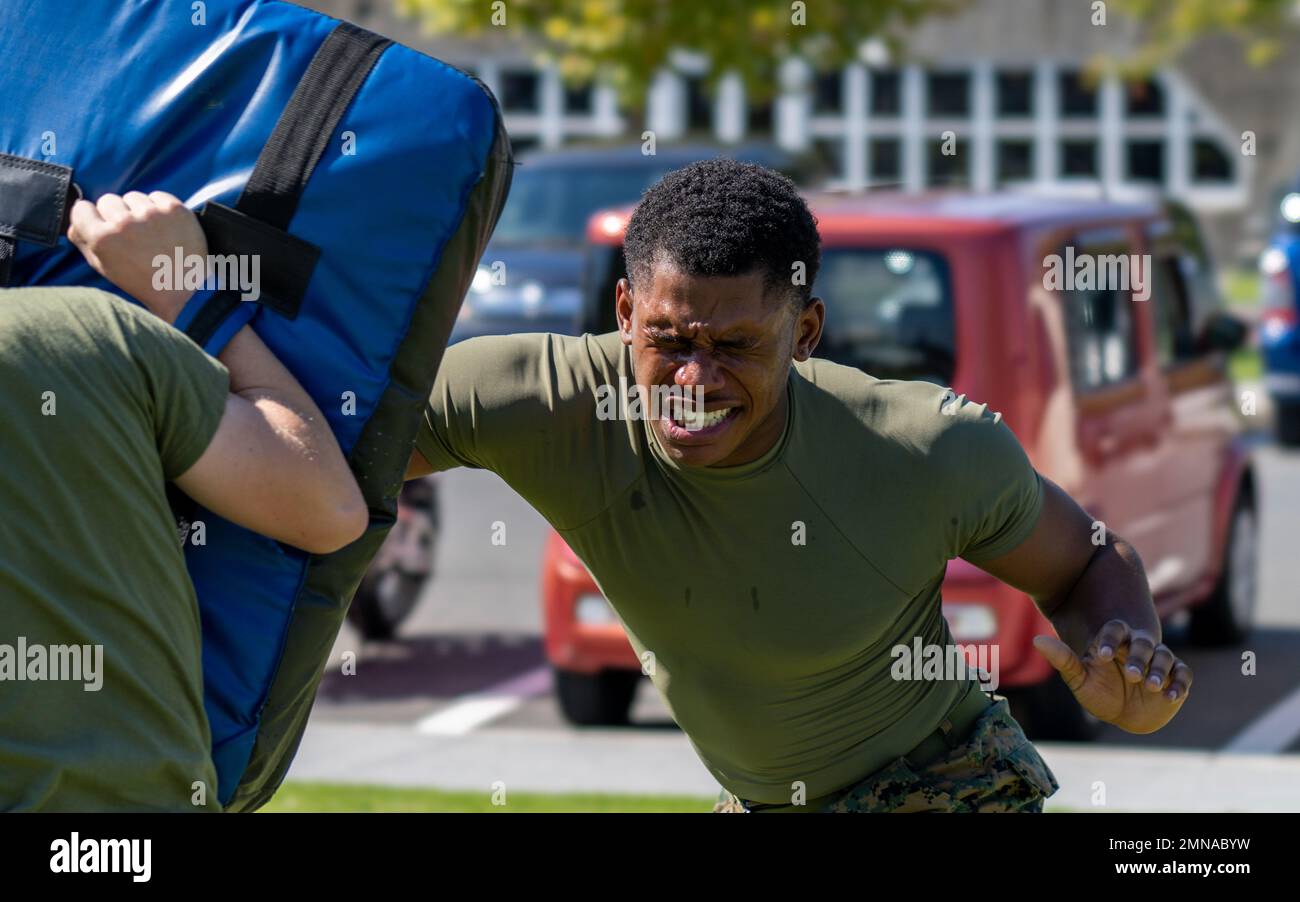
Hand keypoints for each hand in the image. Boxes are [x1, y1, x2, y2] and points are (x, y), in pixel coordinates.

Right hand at [67, 191, 205, 323]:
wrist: (184, 288)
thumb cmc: (142, 282)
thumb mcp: (105, 268)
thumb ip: (84, 241)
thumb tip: (76, 219)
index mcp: (102, 238)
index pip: (81, 208)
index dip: (91, 218)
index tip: (101, 226)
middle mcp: (124, 222)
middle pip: (107, 200)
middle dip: (115, 214)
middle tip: (131, 234)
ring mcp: (150, 213)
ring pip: (132, 197)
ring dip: (138, 210)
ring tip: (150, 232)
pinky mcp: (174, 208)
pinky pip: (156, 196)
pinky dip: (159, 208)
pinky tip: (165, 227)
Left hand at [1032, 620, 1191, 733]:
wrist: (1123, 715)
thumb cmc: (1098, 692)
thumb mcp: (1078, 678)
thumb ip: (1062, 658)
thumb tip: (1037, 640)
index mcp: (1115, 643)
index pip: (1115, 630)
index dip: (1109, 638)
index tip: (1099, 655)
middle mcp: (1139, 648)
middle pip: (1143, 643)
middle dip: (1139, 656)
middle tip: (1131, 674)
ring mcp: (1160, 662)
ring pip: (1165, 656)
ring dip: (1159, 670)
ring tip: (1150, 686)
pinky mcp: (1176, 678)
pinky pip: (1183, 675)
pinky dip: (1179, 684)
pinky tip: (1169, 696)